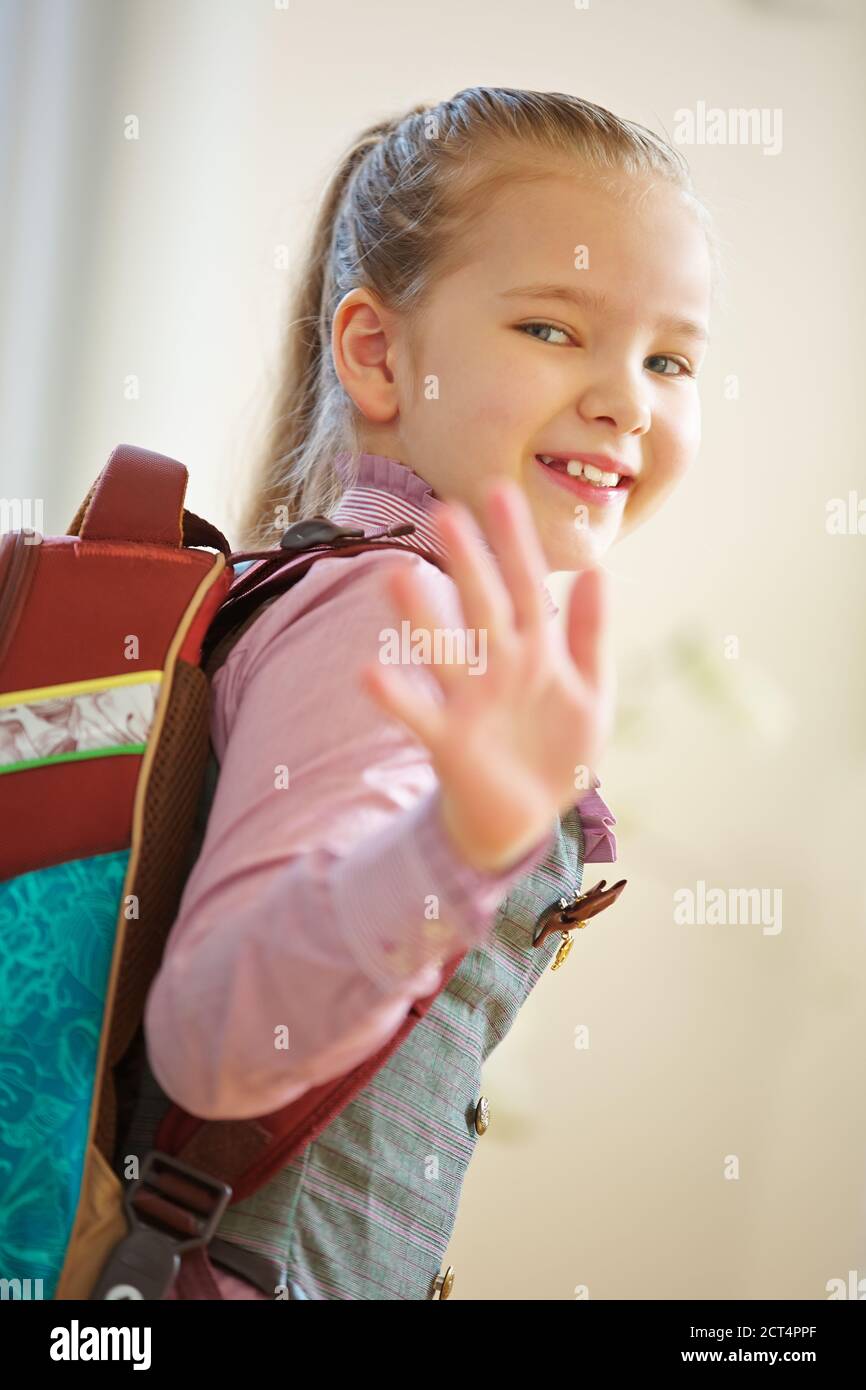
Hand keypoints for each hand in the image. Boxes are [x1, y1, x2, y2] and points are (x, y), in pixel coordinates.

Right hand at [359, 477, 613, 872]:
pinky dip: (396, 697)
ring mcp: (471, 702)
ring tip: (396, 576)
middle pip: (483, 607)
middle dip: (468, 563)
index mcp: (536, 651)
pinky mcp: (450, 742)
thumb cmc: (557, 749)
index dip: (516, 544)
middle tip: (445, 512)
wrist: (527, 816)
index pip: (528, 586)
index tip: (500, 494)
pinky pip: (420, 715)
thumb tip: (597, 571)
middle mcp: (499, 668)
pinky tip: (368, 672)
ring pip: (445, 652)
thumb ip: (591, 634)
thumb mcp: (590, 691)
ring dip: (422, 618)